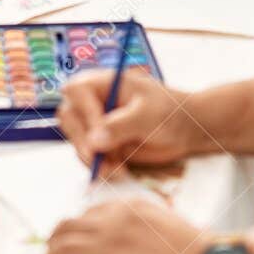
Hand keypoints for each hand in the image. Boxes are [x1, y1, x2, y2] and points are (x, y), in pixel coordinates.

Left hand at [47, 200, 213, 253]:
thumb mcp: (160, 218)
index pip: (82, 215)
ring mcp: (111, 253)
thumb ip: (131, 220)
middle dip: (55, 246)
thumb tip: (102, 230)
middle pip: (64, 232)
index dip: (71, 231)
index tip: (70, 243)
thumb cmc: (193, 251)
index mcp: (126, 209)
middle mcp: (113, 226)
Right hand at [56, 69, 207, 176]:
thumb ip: (120, 126)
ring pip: (77, 140)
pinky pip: (88, 156)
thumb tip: (93, 141)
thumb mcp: (147, 115)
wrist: (184, 130)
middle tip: (100, 160)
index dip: (84, 112)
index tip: (98, 134)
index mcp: (103, 83)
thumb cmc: (169, 112)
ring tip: (117, 168)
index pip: (76, 91)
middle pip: (69, 118)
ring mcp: (95, 123)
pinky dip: (99, 166)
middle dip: (83, 142)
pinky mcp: (100, 144)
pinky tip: (118, 170)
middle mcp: (93, 101)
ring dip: (92, 158)